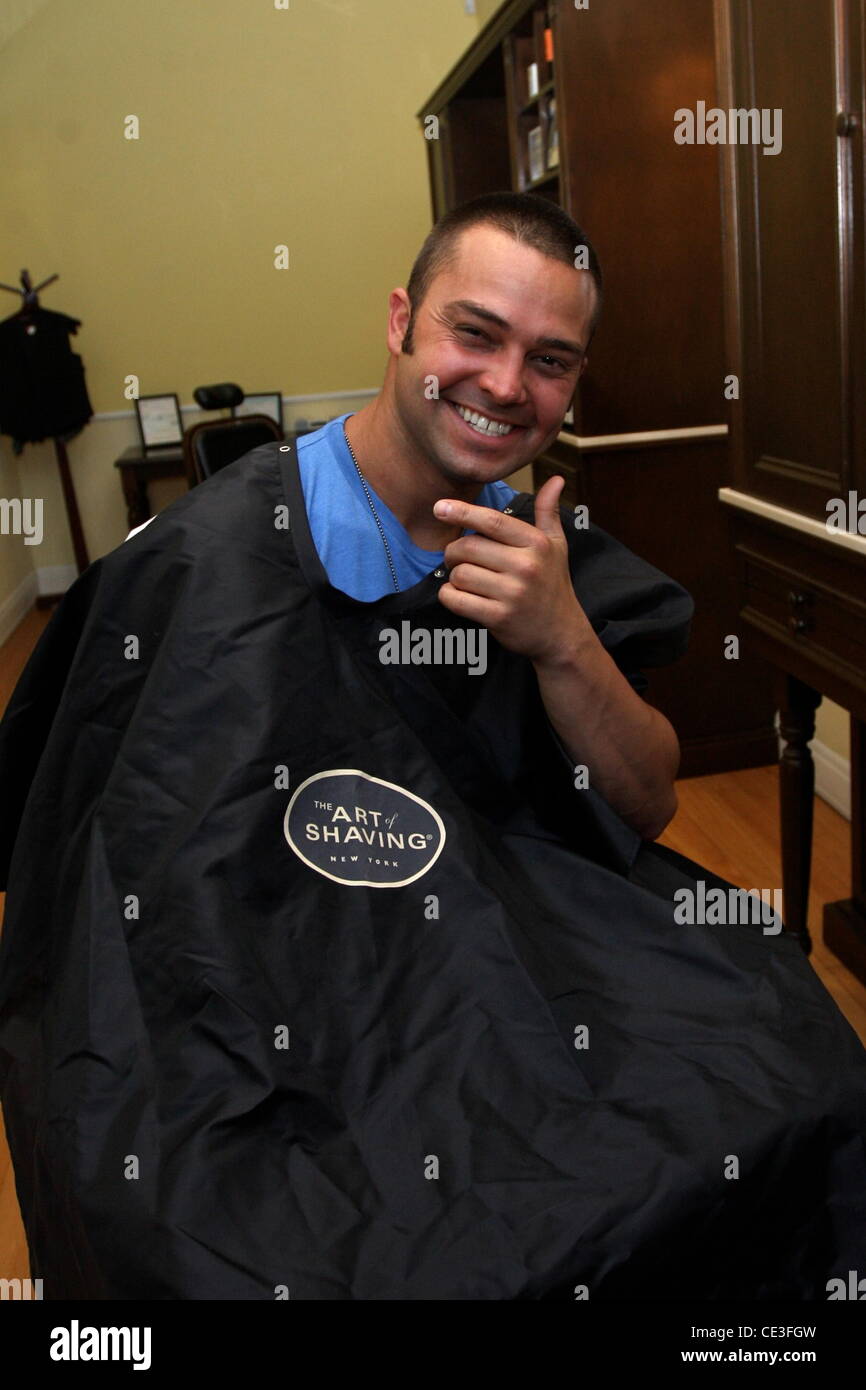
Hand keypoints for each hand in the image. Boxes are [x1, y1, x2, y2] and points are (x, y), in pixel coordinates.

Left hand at [433, 474, 592, 665]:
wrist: (561, 633)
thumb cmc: (553, 584)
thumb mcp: (556, 545)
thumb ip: (548, 512)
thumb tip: (555, 479)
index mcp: (535, 544)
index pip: (491, 522)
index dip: (462, 512)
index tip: (439, 507)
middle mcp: (525, 567)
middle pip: (467, 548)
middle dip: (454, 553)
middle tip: (457, 559)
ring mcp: (512, 594)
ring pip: (460, 575)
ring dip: (454, 577)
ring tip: (467, 581)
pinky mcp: (499, 617)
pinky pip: (456, 600)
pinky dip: (450, 596)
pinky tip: (460, 596)